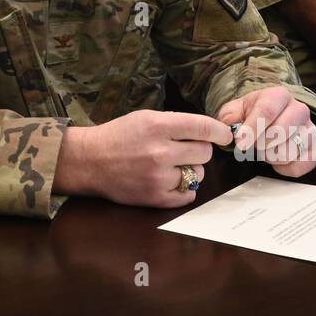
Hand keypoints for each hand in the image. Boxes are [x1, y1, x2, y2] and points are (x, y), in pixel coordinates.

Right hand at [54, 110, 233, 208]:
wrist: (90, 161)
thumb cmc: (118, 136)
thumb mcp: (145, 118)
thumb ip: (175, 123)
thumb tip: (209, 131)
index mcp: (157, 126)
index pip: (203, 127)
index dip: (219, 131)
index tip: (225, 134)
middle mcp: (160, 152)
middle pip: (205, 152)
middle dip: (200, 150)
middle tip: (185, 149)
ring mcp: (158, 177)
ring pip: (199, 174)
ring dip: (191, 170)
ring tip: (171, 165)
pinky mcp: (156, 198)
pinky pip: (188, 195)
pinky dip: (184, 188)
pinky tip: (170, 180)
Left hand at [216, 85, 315, 177]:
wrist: (269, 119)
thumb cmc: (251, 114)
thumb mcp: (235, 110)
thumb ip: (230, 117)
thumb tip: (234, 131)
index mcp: (278, 95)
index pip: (267, 111)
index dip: (252, 129)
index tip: (240, 143)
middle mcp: (299, 109)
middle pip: (280, 132)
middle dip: (260, 144)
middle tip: (254, 144)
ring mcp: (310, 129)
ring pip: (289, 151)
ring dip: (271, 156)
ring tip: (266, 149)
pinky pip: (304, 164)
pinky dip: (287, 168)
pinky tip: (277, 161)